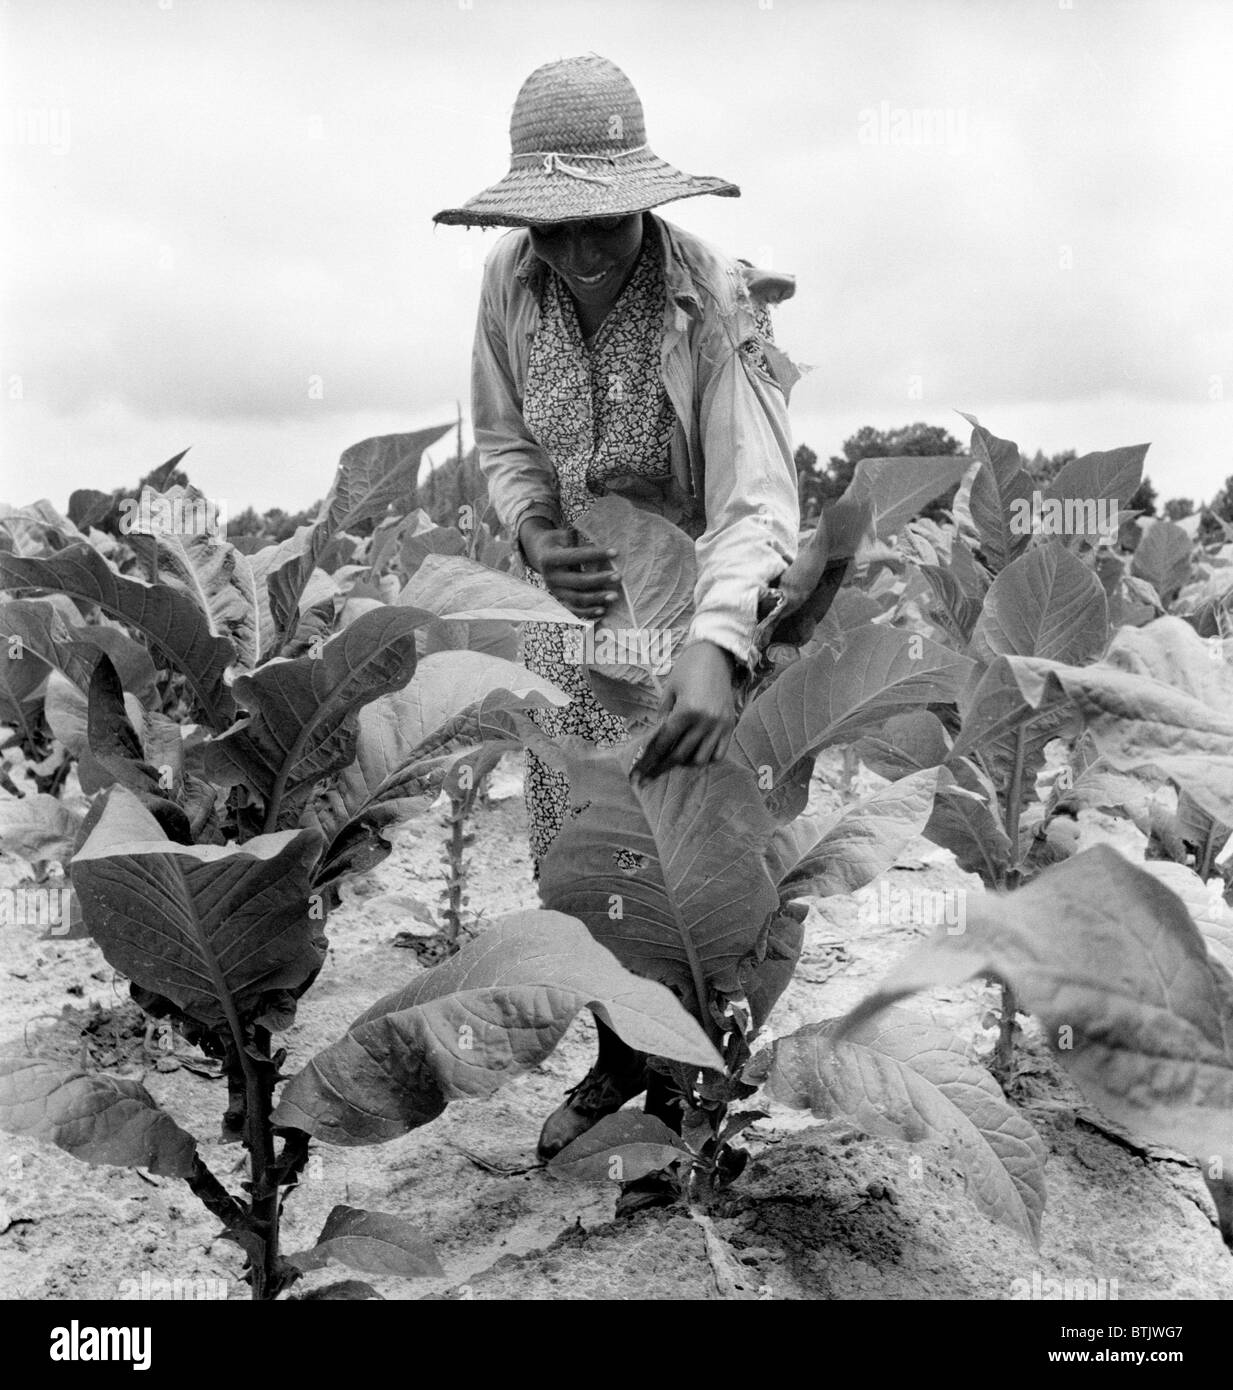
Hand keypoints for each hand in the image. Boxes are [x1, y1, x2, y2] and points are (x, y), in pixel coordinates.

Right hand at [520, 519, 620, 620]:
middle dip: (600, 579)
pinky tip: (603, 610)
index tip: (615, 552)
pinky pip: (574, 610)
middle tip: (618, 576)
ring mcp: (554, 591)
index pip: (576, 556)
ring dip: (597, 598)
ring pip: (577, 598)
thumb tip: (601, 546)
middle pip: (578, 581)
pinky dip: (588, 612)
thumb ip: (577, 541)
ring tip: (615, 596)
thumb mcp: (563, 535)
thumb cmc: (557, 542)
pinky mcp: (560, 600)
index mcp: (550, 558)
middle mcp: (551, 577)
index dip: (596, 554)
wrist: (540, 555)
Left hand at [633, 641, 738, 780]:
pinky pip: (719, 753)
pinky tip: (695, 755)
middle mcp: (704, 721)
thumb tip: (657, 742)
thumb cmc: (687, 669)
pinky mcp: (730, 725)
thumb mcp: (669, 691)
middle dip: (661, 768)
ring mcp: (720, 725)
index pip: (663, 744)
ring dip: (685, 763)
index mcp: (686, 711)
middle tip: (649, 777)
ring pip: (701, 759)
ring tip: (675, 759)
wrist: (716, 654)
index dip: (648, 761)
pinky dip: (706, 758)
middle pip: (680, 755)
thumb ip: (663, 717)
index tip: (637, 776)